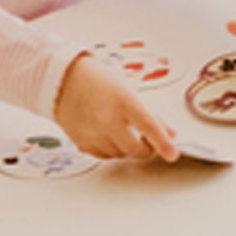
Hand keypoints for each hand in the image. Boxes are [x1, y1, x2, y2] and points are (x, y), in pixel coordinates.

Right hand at [53, 51, 179, 161]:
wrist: (62, 80)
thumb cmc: (97, 81)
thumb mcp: (128, 90)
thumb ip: (149, 114)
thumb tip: (169, 133)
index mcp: (123, 101)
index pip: (149, 127)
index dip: (163, 143)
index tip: (172, 154)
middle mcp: (107, 120)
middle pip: (135, 149)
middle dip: (147, 149)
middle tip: (149, 142)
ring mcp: (93, 133)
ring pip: (121, 154)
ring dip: (128, 149)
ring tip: (125, 132)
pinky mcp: (82, 142)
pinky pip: (104, 155)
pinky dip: (112, 150)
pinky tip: (110, 136)